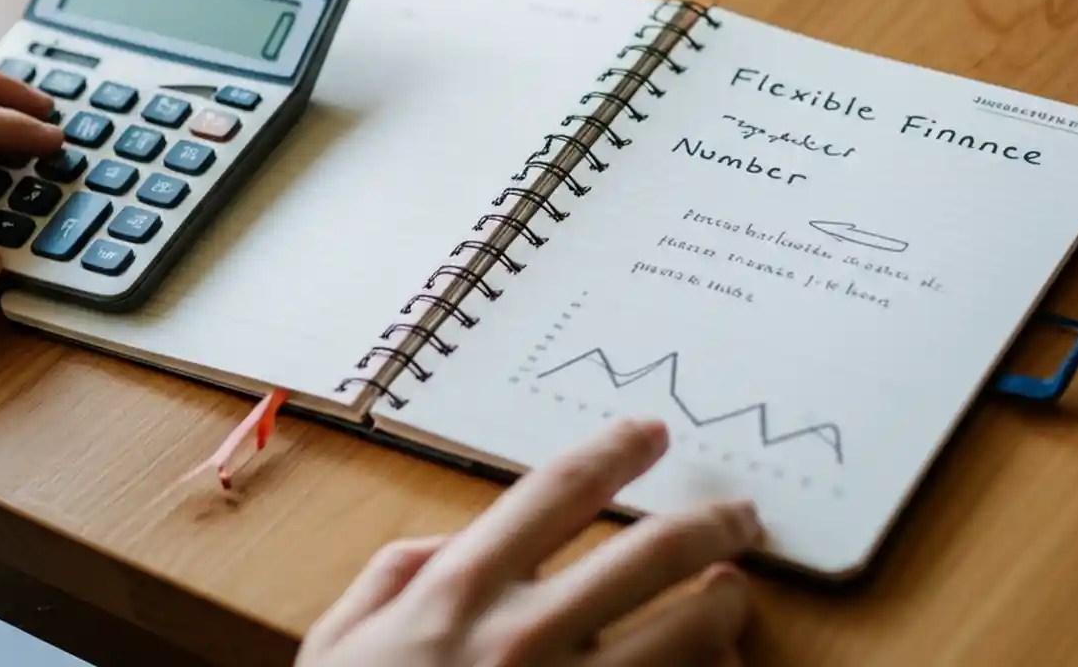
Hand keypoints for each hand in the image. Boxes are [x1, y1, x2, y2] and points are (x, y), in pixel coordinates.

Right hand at [298, 420, 761, 666]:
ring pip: (693, 632)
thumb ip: (393, 572)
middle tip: (738, 516)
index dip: (616, 449)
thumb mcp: (339, 642)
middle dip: (712, 524)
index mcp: (460, 591)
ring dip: (726, 604)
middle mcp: (526, 635)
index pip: (559, 489)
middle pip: (653, 552)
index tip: (651, 433)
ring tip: (732, 593)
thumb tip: (454, 541)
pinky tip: (716, 665)